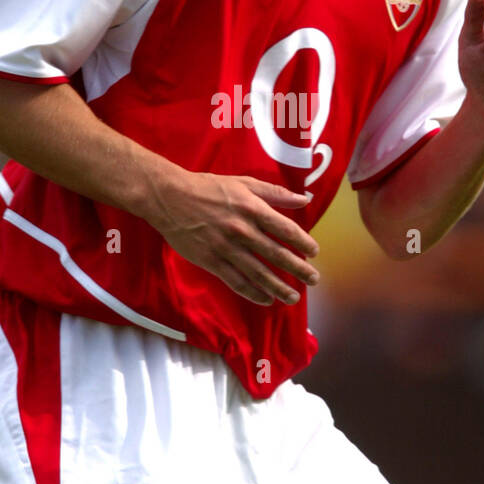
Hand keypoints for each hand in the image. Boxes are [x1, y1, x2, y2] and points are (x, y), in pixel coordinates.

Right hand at [144, 170, 319, 306]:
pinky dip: (253, 293)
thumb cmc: (208, 188)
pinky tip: (266, 300)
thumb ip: (275, 192)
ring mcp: (226, 248)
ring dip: (279, 287)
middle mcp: (242, 230)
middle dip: (298, 269)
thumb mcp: (243, 183)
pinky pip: (236, 281)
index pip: (285, 229)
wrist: (170, 198)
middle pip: (276, 254)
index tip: (314, 252)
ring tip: (293, 297)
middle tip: (313, 280)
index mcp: (252, 208)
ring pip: (258, 273)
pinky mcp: (211, 261)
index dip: (303, 243)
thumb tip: (304, 199)